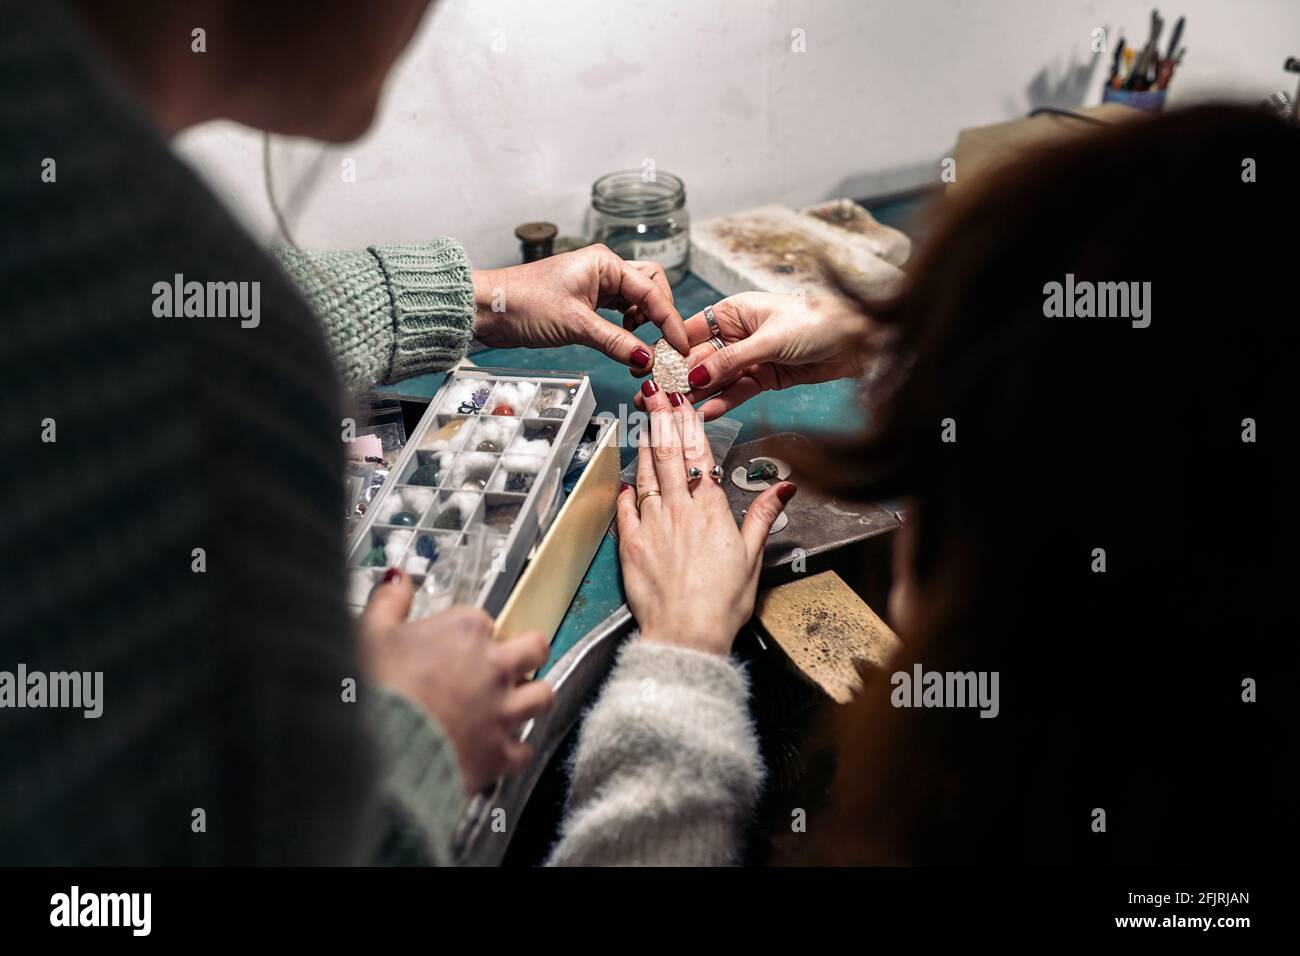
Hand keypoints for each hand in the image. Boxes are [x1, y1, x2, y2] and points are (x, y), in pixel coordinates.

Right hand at [359, 570, 554, 793]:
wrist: (379, 753)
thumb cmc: (374, 690)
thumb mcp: (370, 635)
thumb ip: (389, 603)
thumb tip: (397, 579)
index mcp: (466, 631)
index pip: (485, 621)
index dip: (472, 635)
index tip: (458, 647)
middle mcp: (494, 666)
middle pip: (535, 649)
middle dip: (526, 655)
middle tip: (508, 666)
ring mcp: (503, 710)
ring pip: (543, 696)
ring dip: (531, 699)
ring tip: (513, 705)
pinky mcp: (502, 753)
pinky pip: (524, 750)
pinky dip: (513, 751)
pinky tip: (497, 751)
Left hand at [471, 245, 688, 371]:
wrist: (487, 309)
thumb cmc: (523, 304)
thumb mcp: (575, 326)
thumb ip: (616, 342)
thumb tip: (648, 360)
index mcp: (605, 263)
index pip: (652, 290)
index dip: (670, 319)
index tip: (680, 346)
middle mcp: (604, 269)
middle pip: (652, 287)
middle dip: (661, 316)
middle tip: (663, 347)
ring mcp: (595, 285)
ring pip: (637, 301)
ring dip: (645, 324)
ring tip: (641, 348)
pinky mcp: (586, 302)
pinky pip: (620, 312)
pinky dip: (628, 328)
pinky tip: (625, 342)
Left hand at [617, 381, 795, 654]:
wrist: (686, 634)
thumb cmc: (722, 602)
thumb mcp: (753, 557)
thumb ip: (762, 516)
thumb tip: (784, 486)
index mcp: (711, 510)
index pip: (699, 457)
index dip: (690, 427)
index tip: (684, 403)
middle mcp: (679, 511)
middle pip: (668, 456)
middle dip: (661, 420)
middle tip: (655, 393)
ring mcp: (651, 526)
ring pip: (646, 475)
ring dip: (644, 446)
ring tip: (642, 421)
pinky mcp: (631, 545)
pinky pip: (625, 511)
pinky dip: (627, 491)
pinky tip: (627, 479)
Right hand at [633, 291, 870, 419]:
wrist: (860, 341)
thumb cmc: (818, 323)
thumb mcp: (769, 340)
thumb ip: (731, 361)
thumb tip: (696, 375)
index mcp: (734, 311)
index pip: (691, 332)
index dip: (669, 351)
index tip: (649, 370)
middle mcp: (737, 334)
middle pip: (700, 360)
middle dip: (678, 379)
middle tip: (652, 399)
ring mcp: (750, 358)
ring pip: (716, 379)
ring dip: (696, 395)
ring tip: (673, 412)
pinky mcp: (765, 378)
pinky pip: (737, 392)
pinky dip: (723, 403)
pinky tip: (705, 414)